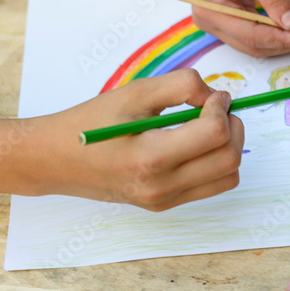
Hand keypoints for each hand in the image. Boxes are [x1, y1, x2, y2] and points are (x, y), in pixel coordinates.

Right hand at [30, 69, 243, 209]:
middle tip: (216, 108)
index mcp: (151, 158)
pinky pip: (212, 185)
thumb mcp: (136, 92)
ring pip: (228, 175)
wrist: (56, 160)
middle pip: (230, 158)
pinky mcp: (164, 205)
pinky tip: (193, 144)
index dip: (222, 108)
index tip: (214, 95)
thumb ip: (181, 86)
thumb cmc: (92, 122)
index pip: (215, 134)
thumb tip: (217, 96)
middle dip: (233, 126)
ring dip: (228, 146)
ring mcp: (164, 200)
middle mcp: (161, 187)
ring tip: (206, 125)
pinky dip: (215, 162)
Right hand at [193, 0, 289, 56]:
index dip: (280, 39)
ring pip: (260, 41)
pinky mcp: (236, 17)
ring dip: (287, 37)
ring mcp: (223, 21)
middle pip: (254, 43)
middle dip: (287, 40)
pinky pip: (261, 30)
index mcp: (209, 10)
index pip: (250, 35)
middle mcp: (212, 21)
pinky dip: (281, 28)